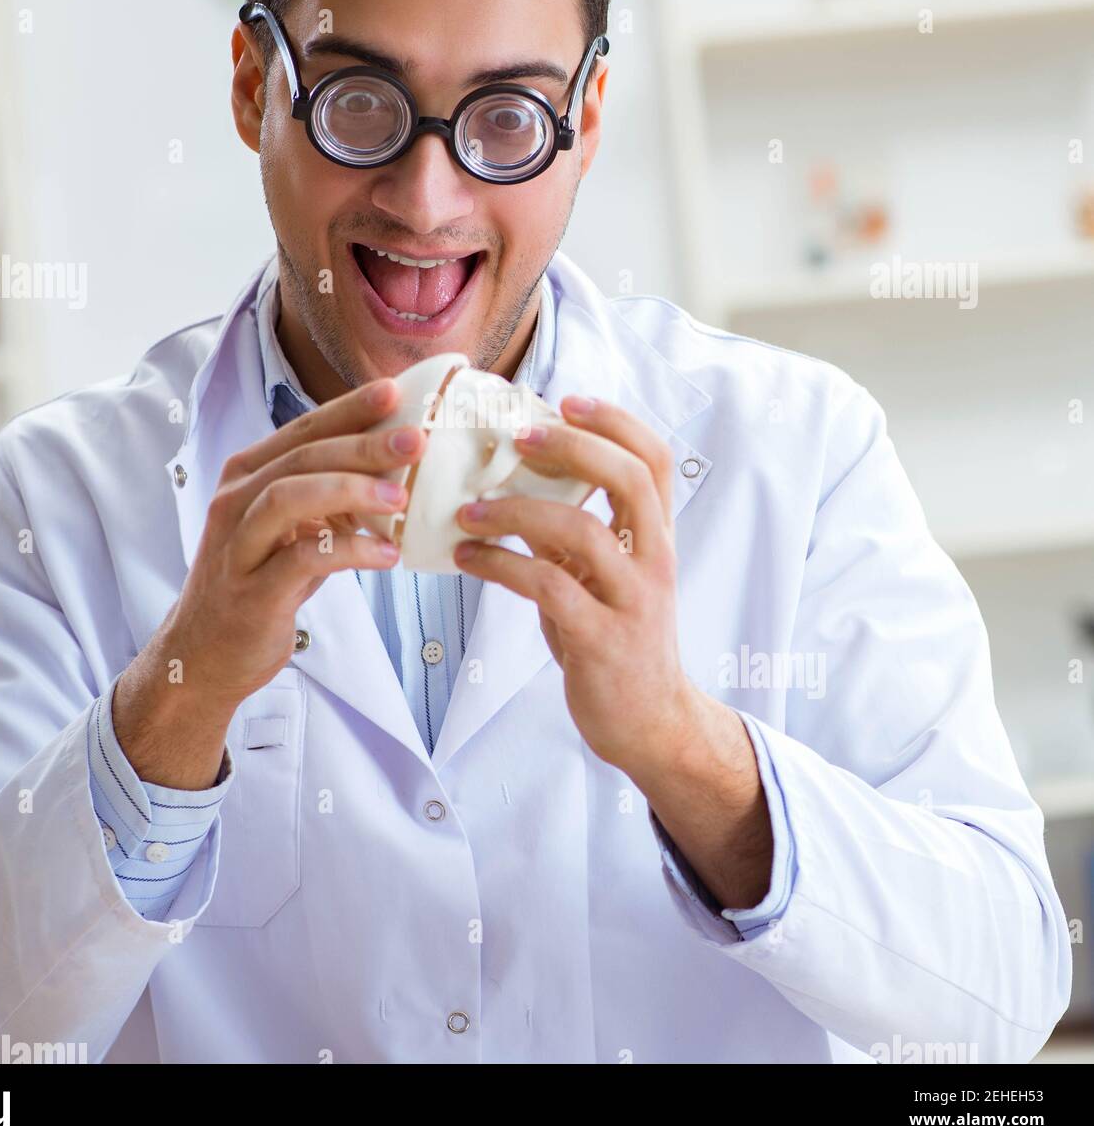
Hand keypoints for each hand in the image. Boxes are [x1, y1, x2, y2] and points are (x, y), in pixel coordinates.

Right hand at [113, 377, 424, 787]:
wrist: (205, 655)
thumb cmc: (259, 584)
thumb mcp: (294, 532)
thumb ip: (331, 500)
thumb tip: (396, 469)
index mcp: (248, 478)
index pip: (303, 431)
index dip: (349, 408)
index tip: (396, 391)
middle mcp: (236, 502)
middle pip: (301, 457)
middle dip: (362, 443)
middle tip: (415, 439)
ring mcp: (238, 546)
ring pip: (289, 497)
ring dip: (349, 490)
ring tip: (399, 497)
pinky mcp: (250, 590)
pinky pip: (300, 558)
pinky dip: (348, 552)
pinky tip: (387, 556)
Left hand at [452, 394, 693, 777]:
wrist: (649, 723)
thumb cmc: (614, 638)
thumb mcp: (598, 577)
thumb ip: (568, 531)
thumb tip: (511, 482)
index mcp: (656, 537)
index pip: (653, 459)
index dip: (614, 421)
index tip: (565, 402)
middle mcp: (653, 560)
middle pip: (629, 478)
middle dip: (571, 446)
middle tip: (516, 438)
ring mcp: (631, 600)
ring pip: (581, 532)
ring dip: (515, 510)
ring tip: (468, 510)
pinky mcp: (601, 639)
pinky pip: (547, 586)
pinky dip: (500, 565)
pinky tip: (468, 559)